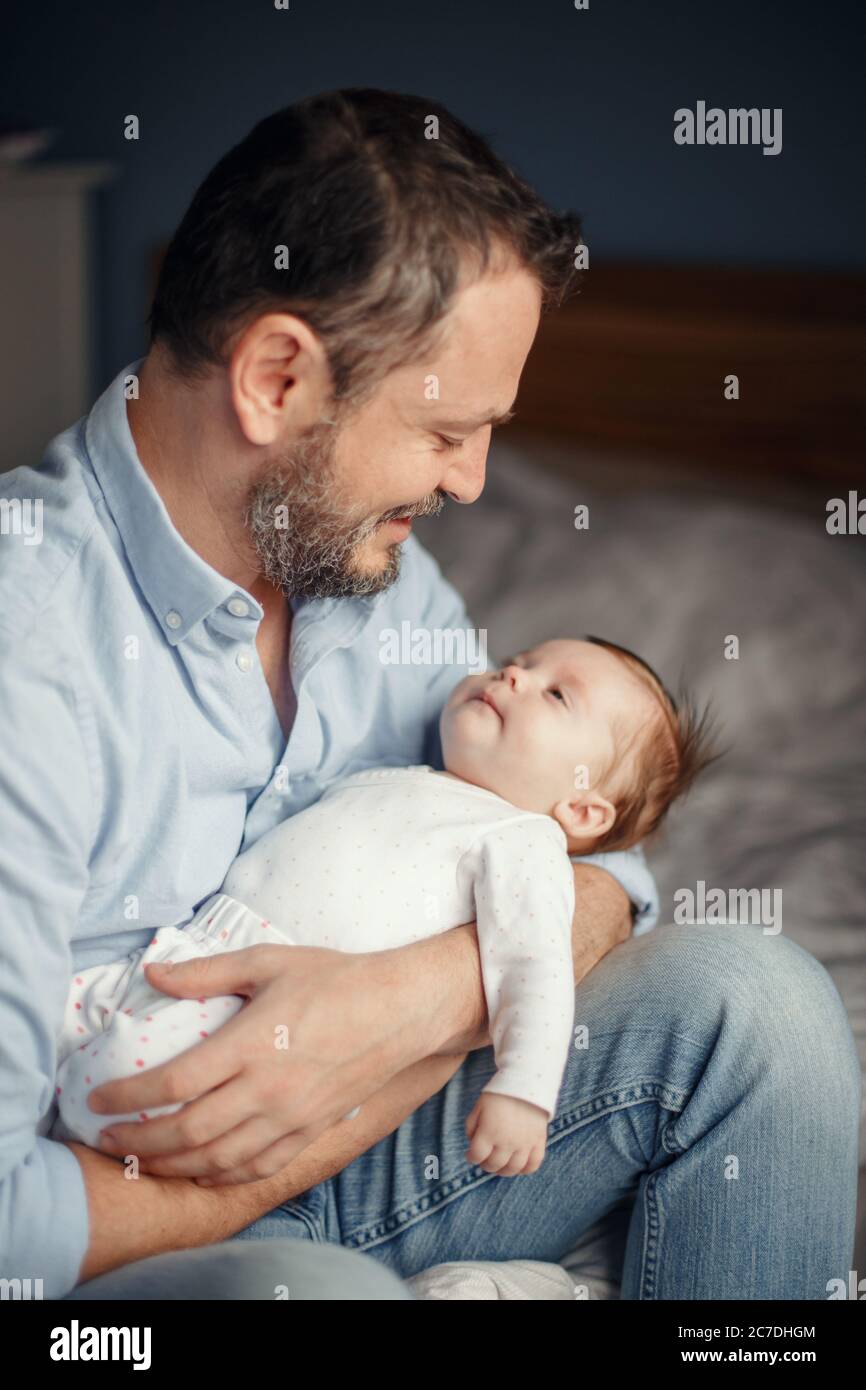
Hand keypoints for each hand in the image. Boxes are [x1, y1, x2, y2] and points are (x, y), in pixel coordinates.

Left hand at [88, 940, 437, 1183]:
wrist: (400, 1010)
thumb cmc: (335, 979)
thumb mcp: (268, 961)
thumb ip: (207, 971)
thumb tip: (153, 972)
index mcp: (251, 1044)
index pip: (174, 1083)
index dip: (129, 1096)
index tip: (100, 1097)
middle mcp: (267, 1089)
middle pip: (187, 1132)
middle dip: (139, 1142)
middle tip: (107, 1138)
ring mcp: (290, 1117)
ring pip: (217, 1159)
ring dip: (172, 1166)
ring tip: (143, 1159)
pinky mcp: (310, 1131)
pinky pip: (257, 1168)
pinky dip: (220, 1176)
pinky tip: (200, 1171)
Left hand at [465, 1093, 547, 1175]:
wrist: (526, 1081)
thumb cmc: (499, 1094)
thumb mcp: (479, 1107)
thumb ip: (471, 1127)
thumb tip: (473, 1144)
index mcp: (489, 1131)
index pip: (477, 1157)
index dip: (471, 1157)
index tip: (471, 1154)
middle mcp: (507, 1141)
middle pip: (494, 1165)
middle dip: (486, 1164)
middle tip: (485, 1158)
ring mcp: (524, 1143)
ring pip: (513, 1169)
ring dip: (503, 1170)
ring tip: (500, 1164)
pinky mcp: (538, 1141)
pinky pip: (533, 1164)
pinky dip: (525, 1169)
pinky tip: (519, 1165)